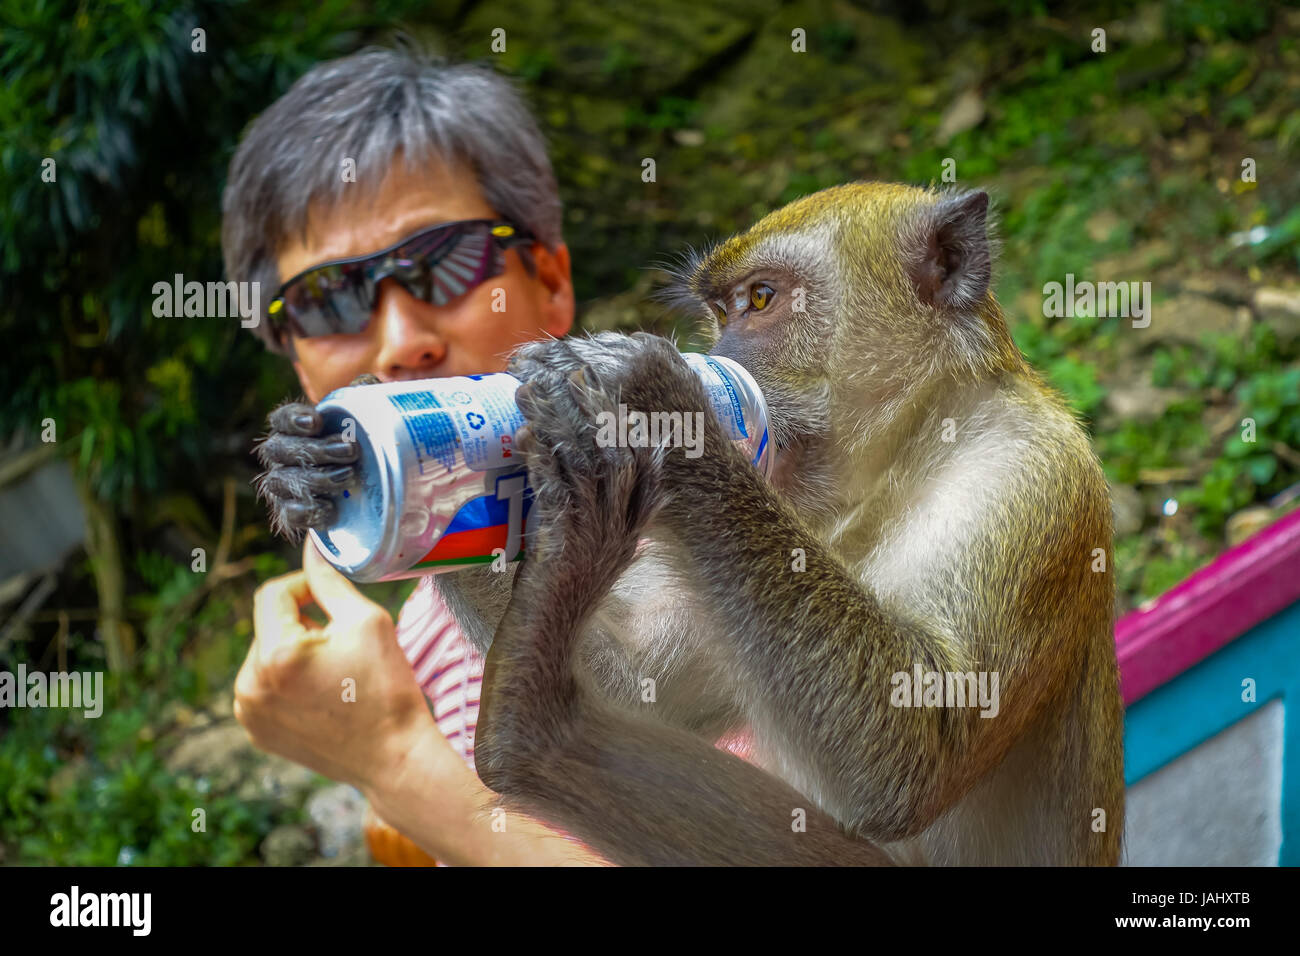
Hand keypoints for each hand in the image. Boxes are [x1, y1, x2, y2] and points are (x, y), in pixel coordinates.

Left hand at [234, 539, 431, 792]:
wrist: (393, 757)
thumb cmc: (387, 689)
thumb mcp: (367, 621)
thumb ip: (330, 581)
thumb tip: (312, 547)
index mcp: (276, 655)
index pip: (273, 593)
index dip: (305, 586)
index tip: (334, 600)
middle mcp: (250, 684)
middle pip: (268, 625)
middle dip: (303, 624)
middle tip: (343, 644)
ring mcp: (249, 712)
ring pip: (265, 654)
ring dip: (294, 651)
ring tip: (334, 673)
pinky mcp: (255, 730)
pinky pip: (264, 685)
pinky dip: (288, 681)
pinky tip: (322, 695)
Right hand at [253, 374, 378, 538]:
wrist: (360, 496)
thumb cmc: (356, 447)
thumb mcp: (362, 421)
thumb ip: (361, 397)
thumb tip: (366, 382)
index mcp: (294, 429)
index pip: (281, 419)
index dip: (293, 420)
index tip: (317, 421)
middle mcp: (282, 456)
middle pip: (281, 450)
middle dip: (315, 450)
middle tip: (350, 451)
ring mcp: (283, 485)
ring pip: (283, 481)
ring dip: (315, 479)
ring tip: (347, 477)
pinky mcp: (291, 513)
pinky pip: (289, 513)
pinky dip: (308, 511)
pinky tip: (330, 508)